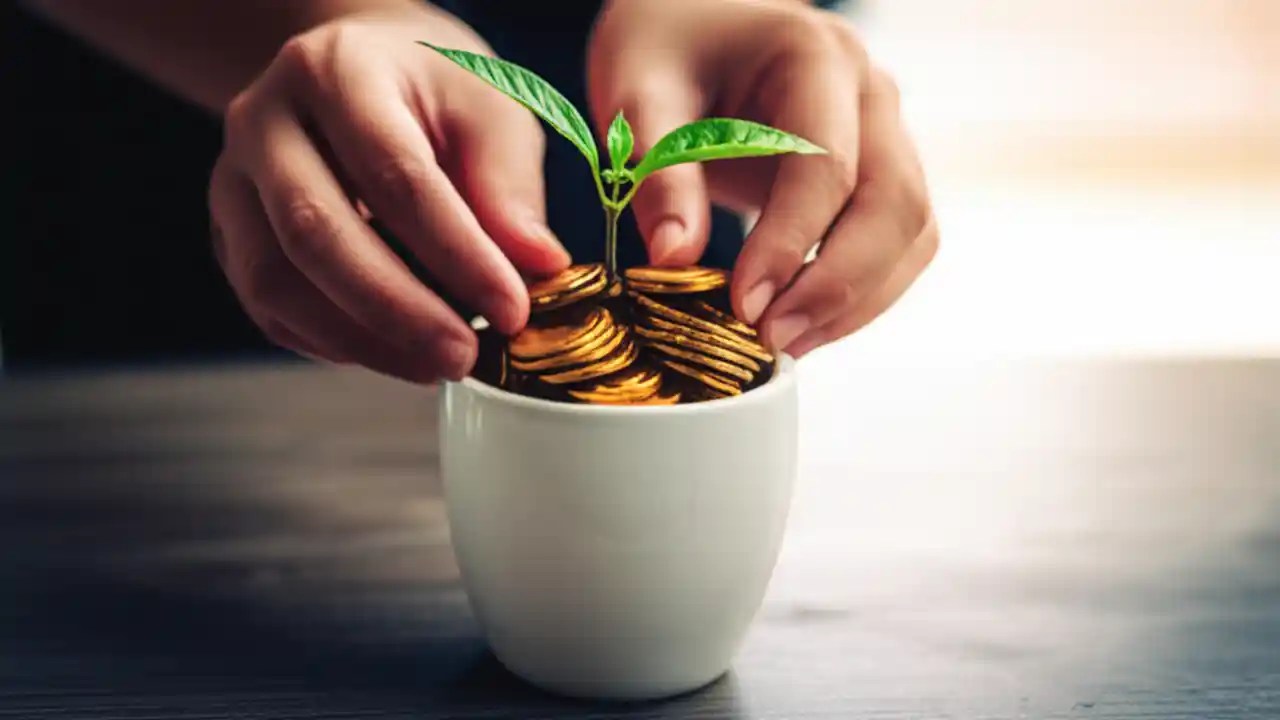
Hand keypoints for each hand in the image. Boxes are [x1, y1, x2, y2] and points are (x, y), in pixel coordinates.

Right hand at [209, 6, 568, 383]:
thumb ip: (510, 185)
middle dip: (397, 310)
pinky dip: (332, 343)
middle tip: (464, 356)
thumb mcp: (491, 108)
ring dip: (360, 340)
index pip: (395, 175)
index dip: (457, 253)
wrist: (362, 71)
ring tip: (436, 366)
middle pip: (314, 232)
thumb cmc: (433, 91)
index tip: (512, 308)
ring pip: (274, 281)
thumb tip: (538, 266)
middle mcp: (263, 121)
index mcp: (336, 71)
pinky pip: (267, 308)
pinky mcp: (227, 234)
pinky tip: (392, 352)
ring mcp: (230, 181)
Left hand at [588, 0, 936, 356]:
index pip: (827, 165)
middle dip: (837, 284)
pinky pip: (899, 243)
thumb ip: (658, 170)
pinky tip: (804, 323)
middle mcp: (871, 92)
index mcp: (816, 55)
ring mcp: (887, 132)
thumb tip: (676, 259)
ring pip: (911, 230)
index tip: (743, 305)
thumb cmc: (664, 47)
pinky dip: (863, 293)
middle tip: (769, 335)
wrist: (693, 23)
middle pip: (895, 202)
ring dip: (858, 299)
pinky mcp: (881, 172)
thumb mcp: (638, 92)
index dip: (791, 244)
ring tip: (784, 342)